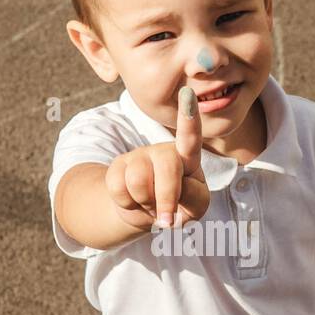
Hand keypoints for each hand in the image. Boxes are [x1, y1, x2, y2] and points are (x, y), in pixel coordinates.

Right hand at [104, 86, 209, 231]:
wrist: (145, 212)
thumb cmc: (180, 206)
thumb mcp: (195, 208)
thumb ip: (193, 200)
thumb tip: (170, 202)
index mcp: (188, 158)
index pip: (191, 137)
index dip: (189, 118)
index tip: (188, 96)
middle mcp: (164, 151)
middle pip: (167, 168)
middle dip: (166, 199)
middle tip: (166, 219)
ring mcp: (140, 156)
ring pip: (140, 182)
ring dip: (147, 203)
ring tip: (150, 203)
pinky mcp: (118, 166)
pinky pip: (119, 189)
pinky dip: (129, 205)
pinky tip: (134, 200)